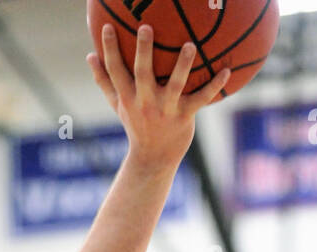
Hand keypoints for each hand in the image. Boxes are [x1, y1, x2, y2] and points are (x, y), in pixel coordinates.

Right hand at [87, 24, 229, 173]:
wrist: (153, 159)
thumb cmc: (136, 126)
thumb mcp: (118, 105)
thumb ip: (104, 81)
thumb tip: (89, 56)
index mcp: (128, 98)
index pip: (115, 71)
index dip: (110, 50)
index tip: (107, 27)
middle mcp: (145, 102)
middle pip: (143, 73)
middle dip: (143, 51)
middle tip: (145, 27)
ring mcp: (166, 110)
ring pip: (175, 84)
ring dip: (182, 65)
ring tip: (189, 45)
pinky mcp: (184, 116)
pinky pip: (201, 98)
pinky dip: (214, 86)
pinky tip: (227, 70)